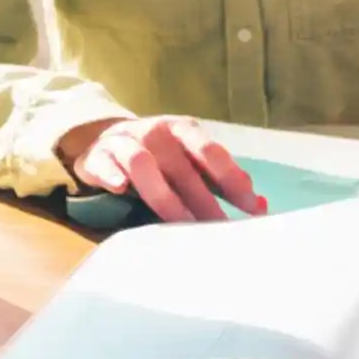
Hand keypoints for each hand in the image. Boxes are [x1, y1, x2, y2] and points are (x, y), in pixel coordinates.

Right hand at [58, 115, 265, 222]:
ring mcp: (124, 141)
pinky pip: (104, 164)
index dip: (232, 180)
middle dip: (203, 200)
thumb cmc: (160, 155)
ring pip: (143, 165)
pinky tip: (121, 189)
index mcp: (183, 129)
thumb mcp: (190, 158)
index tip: (252, 208)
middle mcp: (156, 131)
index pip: (212, 153)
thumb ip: (223, 179)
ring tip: (181, 225)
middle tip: (219, 229)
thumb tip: (260, 206)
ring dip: (164, 197)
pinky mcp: (97, 156)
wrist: (104, 138)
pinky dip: (112, 175)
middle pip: (181, 167)